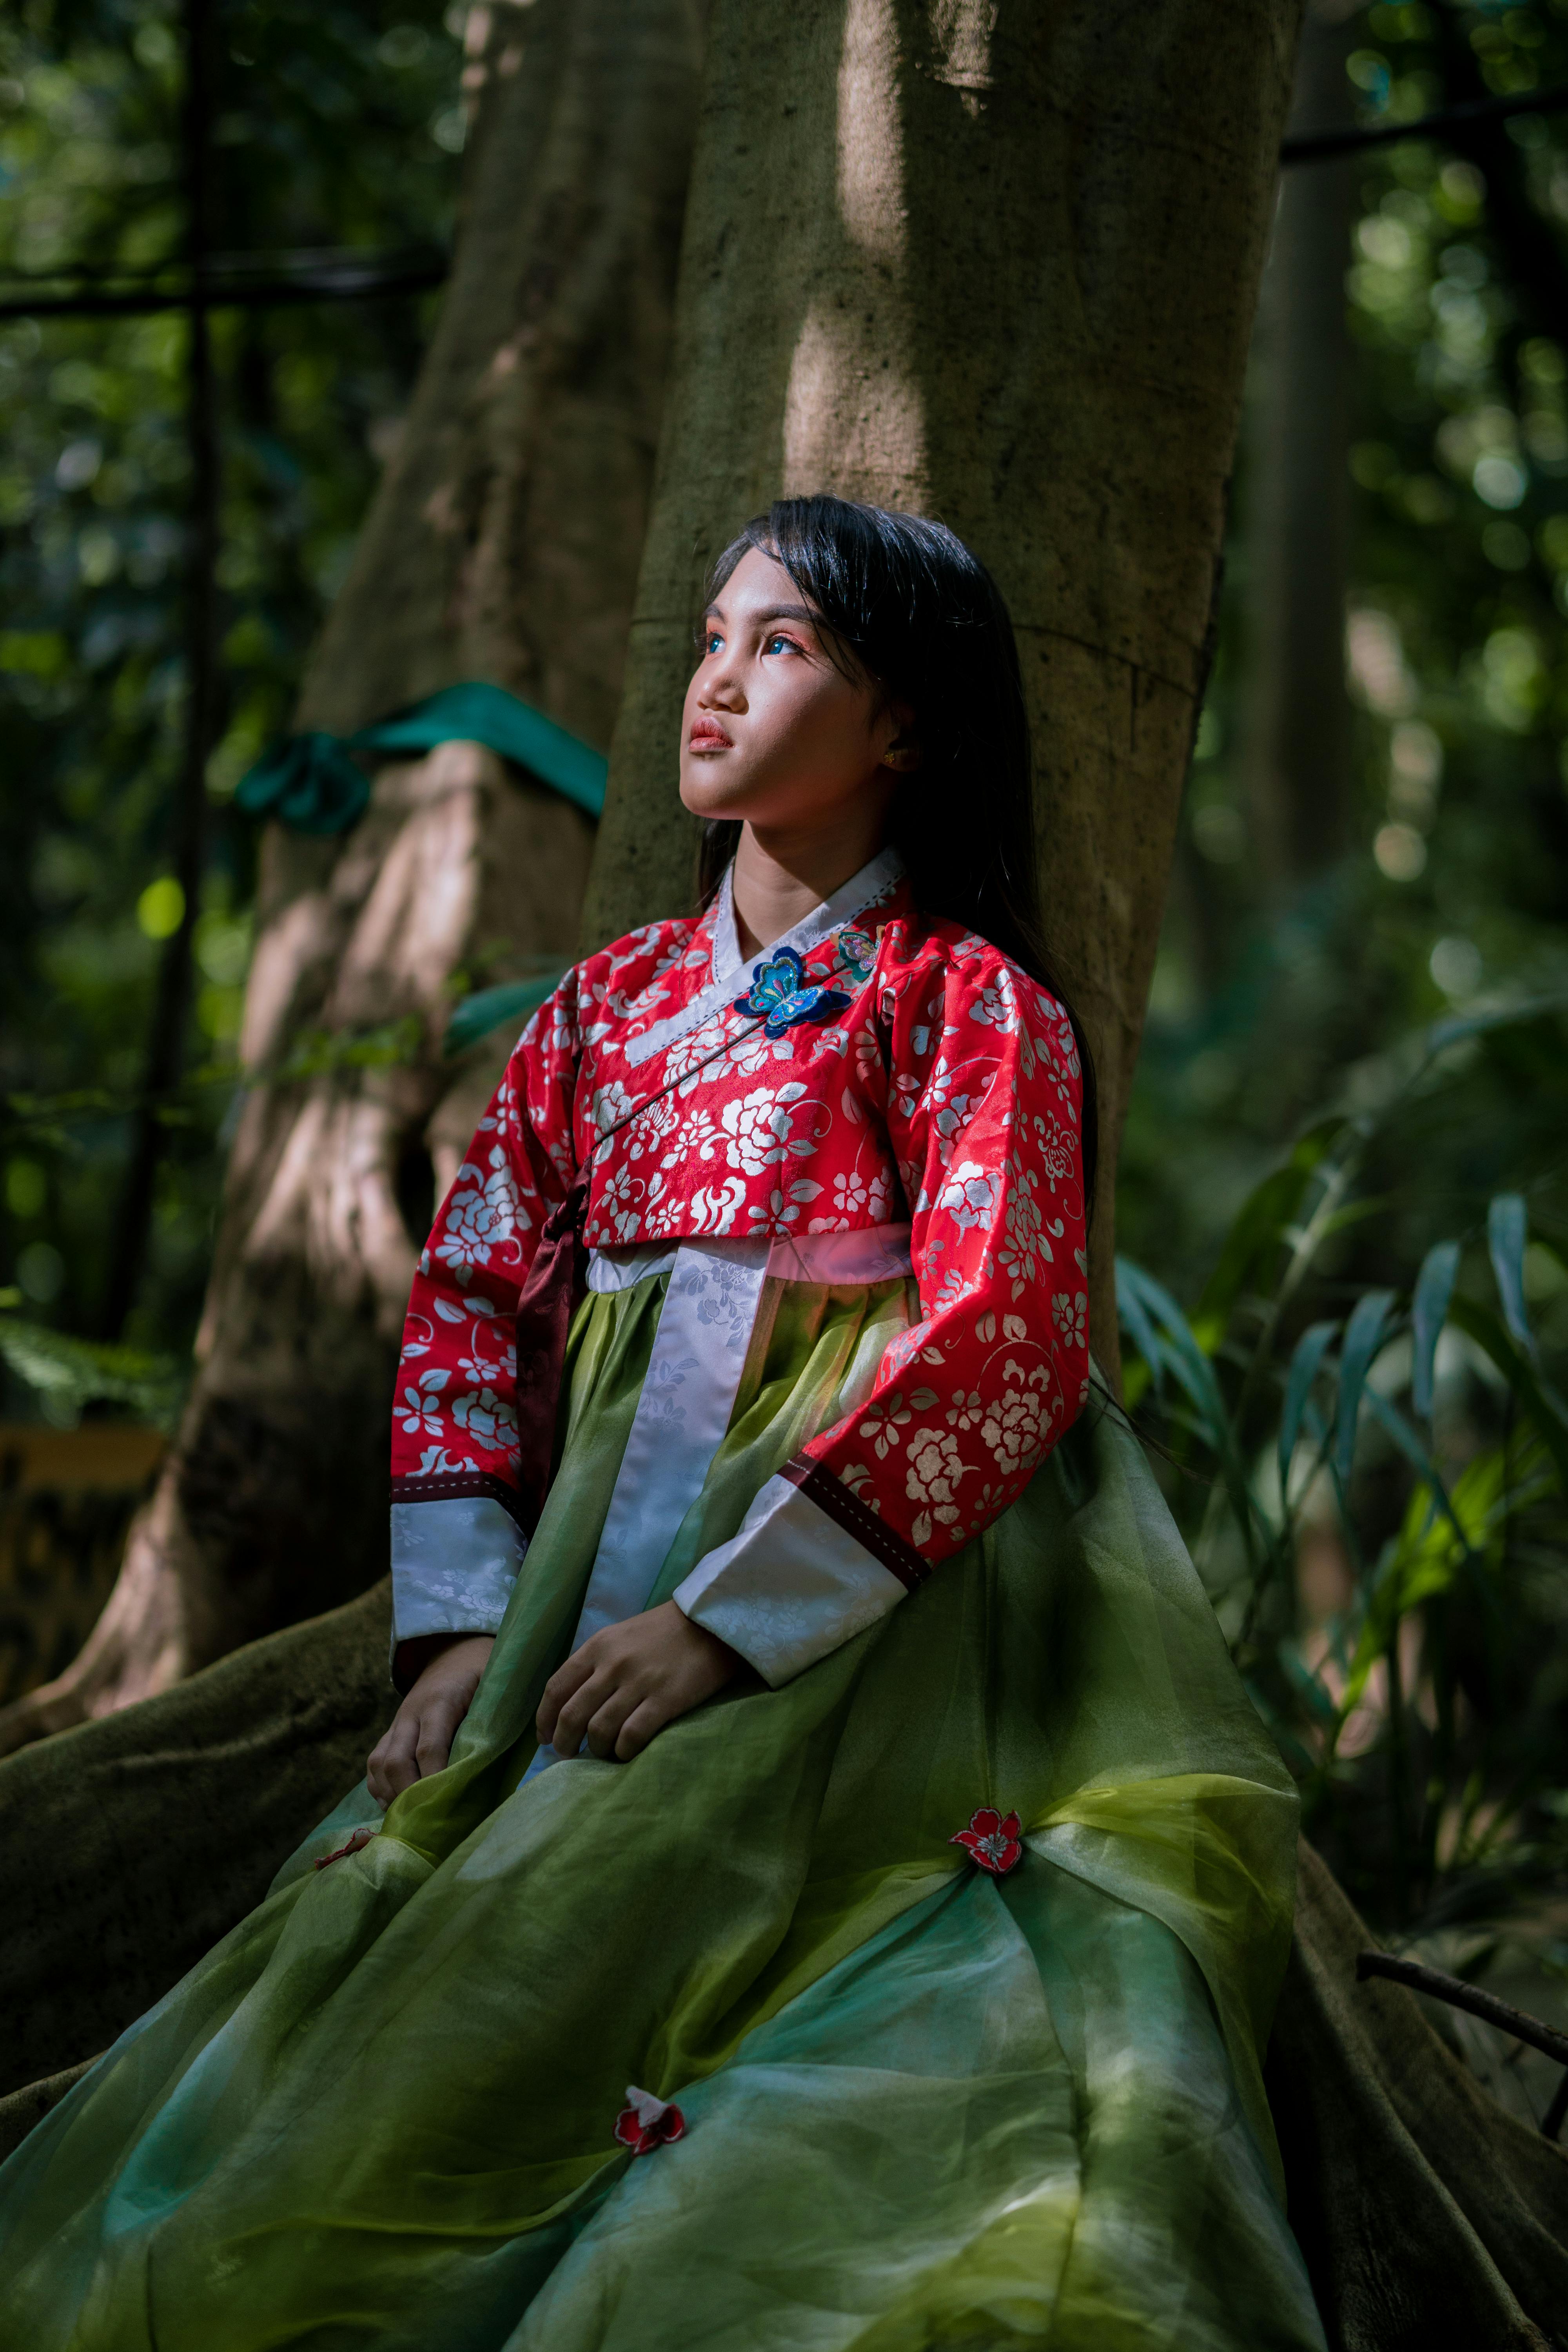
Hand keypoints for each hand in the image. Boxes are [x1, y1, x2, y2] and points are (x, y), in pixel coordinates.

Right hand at [368, 1633, 494, 1805]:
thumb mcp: (495, 1688)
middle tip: (428, 1823)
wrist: (457, 1650)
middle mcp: (411, 1712)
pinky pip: (374, 1763)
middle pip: (396, 1761)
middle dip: (408, 1795)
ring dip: (391, 1795)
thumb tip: (497, 1766)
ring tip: (410, 1820)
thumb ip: (493, 1721)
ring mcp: (397, 1722)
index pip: (430, 1747)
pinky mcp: (391, 1731)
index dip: (435, 1780)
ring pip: (379, 1763)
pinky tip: (395, 1805)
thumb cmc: (484, 1674)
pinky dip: (380, 1787)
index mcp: (441, 1700)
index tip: (446, 1807)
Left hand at [537, 1601, 738, 1762]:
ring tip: (602, 1753)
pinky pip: (632, 1736)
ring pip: (599, 1730)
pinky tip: (625, 1752)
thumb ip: (596, 1663)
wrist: (710, 1622)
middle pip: (572, 1714)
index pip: (556, 1688)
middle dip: (564, 1741)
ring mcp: (639, 1683)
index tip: (545, 1737)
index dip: (544, 1719)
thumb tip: (572, 1702)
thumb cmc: (663, 1631)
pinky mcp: (665, 1700)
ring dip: (596, 1749)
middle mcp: (613, 1665)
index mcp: (597, 1646)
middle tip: (568, 1754)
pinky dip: (623, 1751)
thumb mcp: (620, 1636)